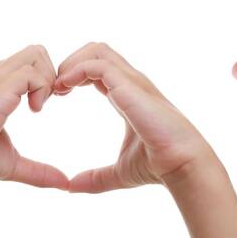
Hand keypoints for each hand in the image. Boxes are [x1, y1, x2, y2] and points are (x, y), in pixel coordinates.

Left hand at [52, 44, 212, 190]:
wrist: (181, 164)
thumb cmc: (157, 166)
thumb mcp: (118, 172)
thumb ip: (94, 178)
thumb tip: (70, 187)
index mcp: (128, 95)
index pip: (98, 69)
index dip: (75, 75)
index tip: (59, 94)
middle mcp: (131, 83)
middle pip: (96, 50)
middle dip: (71, 62)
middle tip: (56, 88)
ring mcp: (132, 82)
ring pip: (96, 50)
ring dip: (72, 63)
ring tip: (58, 86)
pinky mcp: (130, 87)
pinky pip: (98, 66)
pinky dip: (77, 71)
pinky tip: (66, 88)